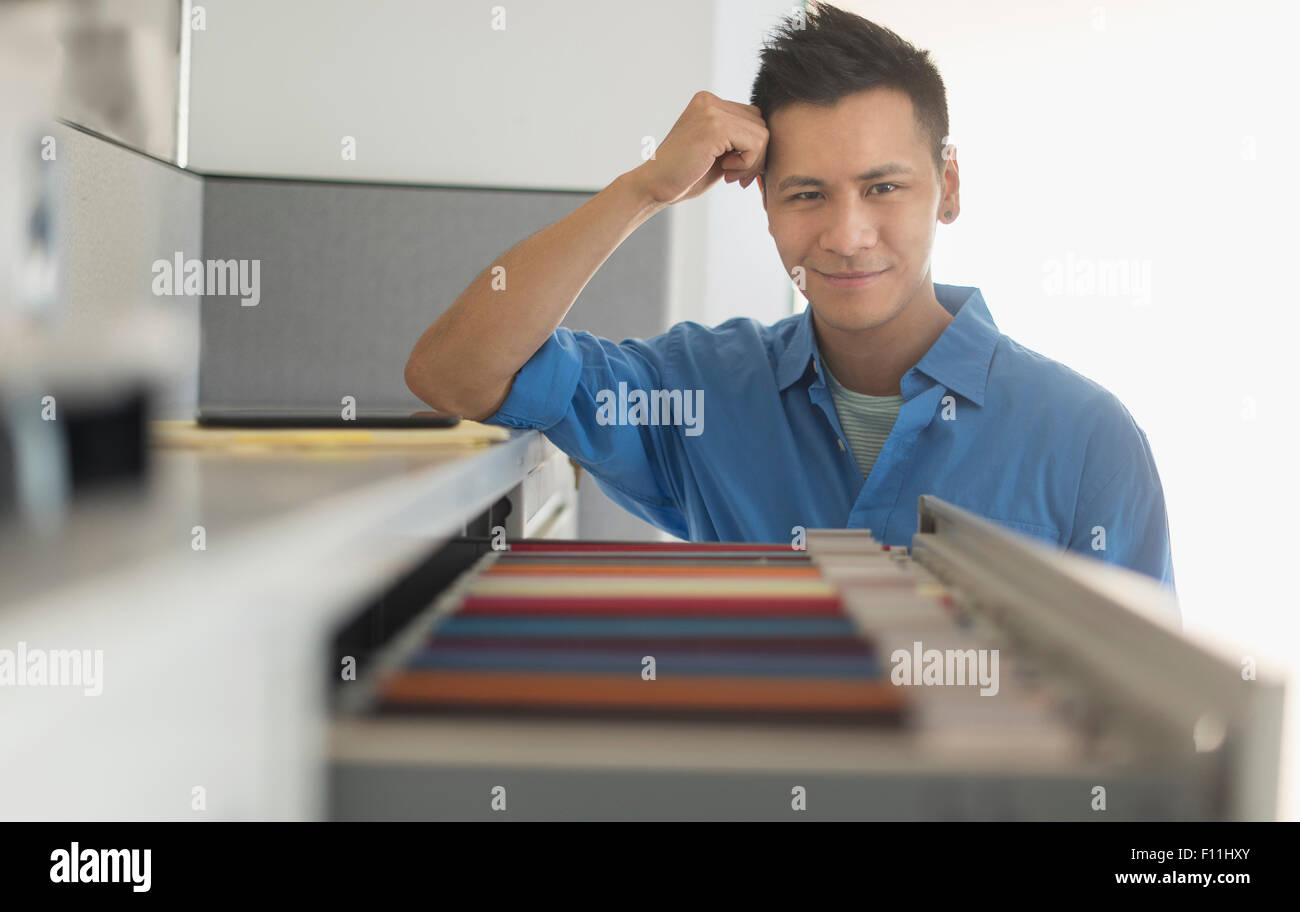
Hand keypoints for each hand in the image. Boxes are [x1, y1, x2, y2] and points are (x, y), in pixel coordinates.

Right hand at [631, 90, 767, 205]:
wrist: (654, 186)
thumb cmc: (684, 176)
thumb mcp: (718, 152)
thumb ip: (739, 141)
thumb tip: (773, 141)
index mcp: (708, 102)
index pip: (752, 117)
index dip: (753, 147)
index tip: (738, 171)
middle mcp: (709, 100)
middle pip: (760, 122)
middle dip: (757, 155)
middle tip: (737, 177)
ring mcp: (711, 110)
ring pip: (762, 133)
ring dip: (753, 162)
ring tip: (731, 175)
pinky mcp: (715, 126)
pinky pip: (755, 142)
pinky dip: (748, 163)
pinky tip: (726, 172)